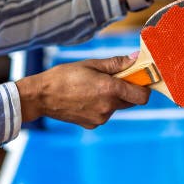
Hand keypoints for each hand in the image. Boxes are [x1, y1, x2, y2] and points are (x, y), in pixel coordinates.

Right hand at [16, 54, 149, 128]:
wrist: (40, 96)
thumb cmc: (64, 76)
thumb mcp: (92, 64)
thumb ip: (117, 63)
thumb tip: (136, 59)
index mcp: (110, 89)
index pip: (143, 96)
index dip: (144, 88)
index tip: (138, 80)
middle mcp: (108, 106)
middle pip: (132, 101)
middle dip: (127, 91)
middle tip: (113, 80)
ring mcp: (100, 118)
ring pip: (117, 107)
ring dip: (112, 99)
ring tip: (92, 89)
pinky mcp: (92, 124)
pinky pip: (105, 114)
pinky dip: (101, 107)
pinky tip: (85, 99)